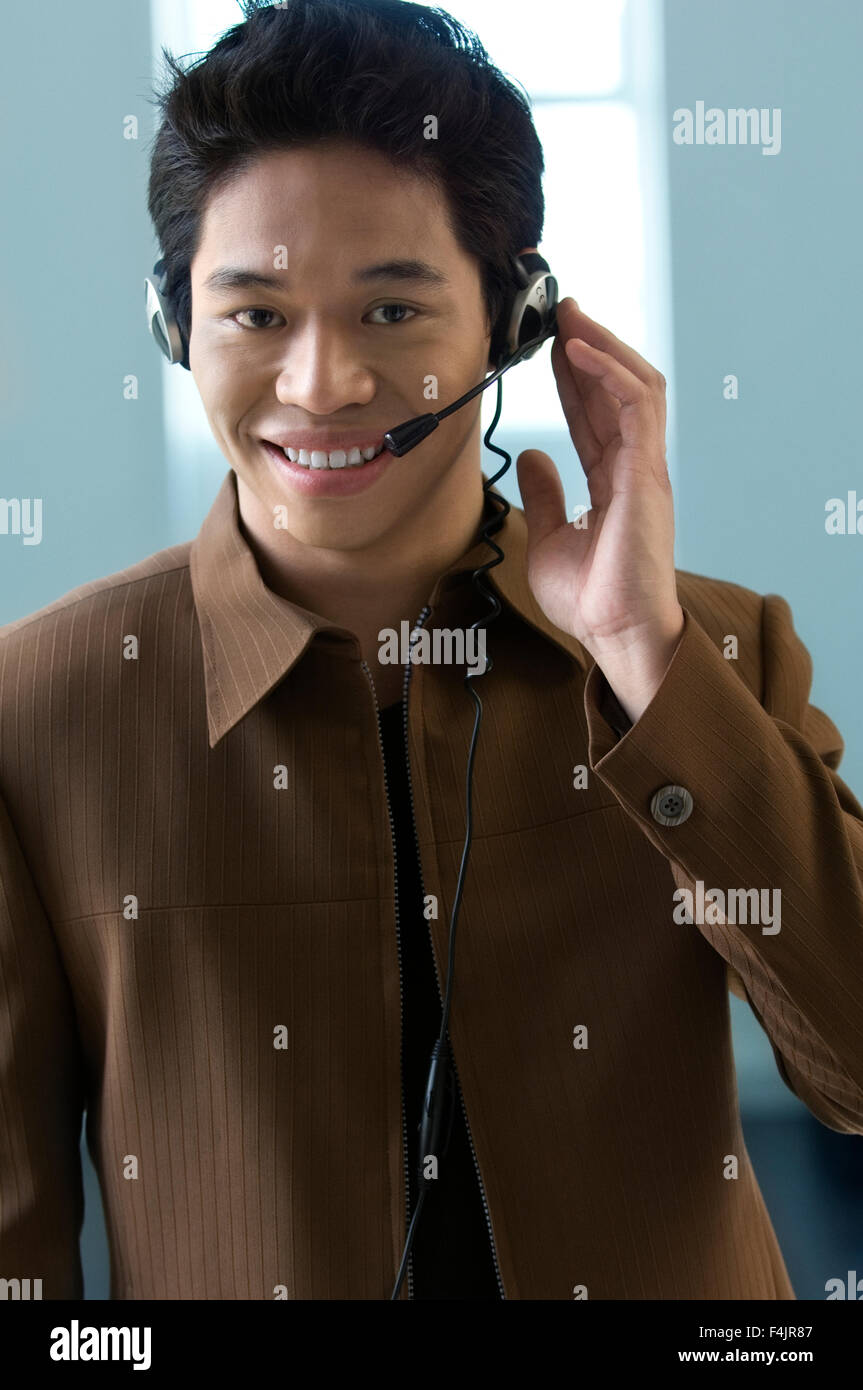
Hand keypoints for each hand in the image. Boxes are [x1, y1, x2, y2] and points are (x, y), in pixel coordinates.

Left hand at [516, 296, 683, 721]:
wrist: (614, 633)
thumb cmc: (592, 599)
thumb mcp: (551, 537)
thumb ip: (546, 495)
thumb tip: (532, 458)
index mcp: (616, 482)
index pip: (596, 414)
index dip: (575, 376)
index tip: (550, 343)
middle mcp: (636, 468)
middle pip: (618, 389)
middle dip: (591, 345)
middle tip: (561, 309)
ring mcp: (646, 468)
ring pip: (637, 385)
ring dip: (603, 347)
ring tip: (570, 317)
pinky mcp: (647, 474)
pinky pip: (637, 407)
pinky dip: (608, 374)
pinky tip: (577, 352)